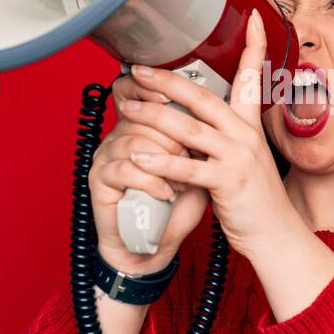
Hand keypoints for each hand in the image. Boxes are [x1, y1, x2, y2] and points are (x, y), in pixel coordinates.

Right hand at [89, 72, 207, 274]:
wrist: (156, 246)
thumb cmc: (178, 206)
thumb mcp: (200, 164)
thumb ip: (208, 133)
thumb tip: (233, 98)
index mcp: (142, 124)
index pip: (139, 88)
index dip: (158, 87)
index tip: (181, 97)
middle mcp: (120, 134)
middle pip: (146, 114)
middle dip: (176, 137)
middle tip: (192, 160)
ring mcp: (106, 155)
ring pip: (137, 141)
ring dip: (166, 162)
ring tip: (181, 182)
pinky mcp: (99, 179)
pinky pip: (126, 169)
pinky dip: (152, 182)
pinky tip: (166, 193)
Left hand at [118, 10, 298, 262]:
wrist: (275, 235)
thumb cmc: (253, 199)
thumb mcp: (241, 159)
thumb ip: (219, 137)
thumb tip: (190, 122)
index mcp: (249, 126)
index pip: (253, 78)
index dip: (253, 46)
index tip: (250, 17)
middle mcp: (246, 135)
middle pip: (203, 98)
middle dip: (167, 81)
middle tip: (137, 70)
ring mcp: (238, 157)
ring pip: (189, 129)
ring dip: (153, 117)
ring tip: (126, 108)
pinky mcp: (228, 182)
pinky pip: (188, 168)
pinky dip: (161, 162)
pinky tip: (137, 156)